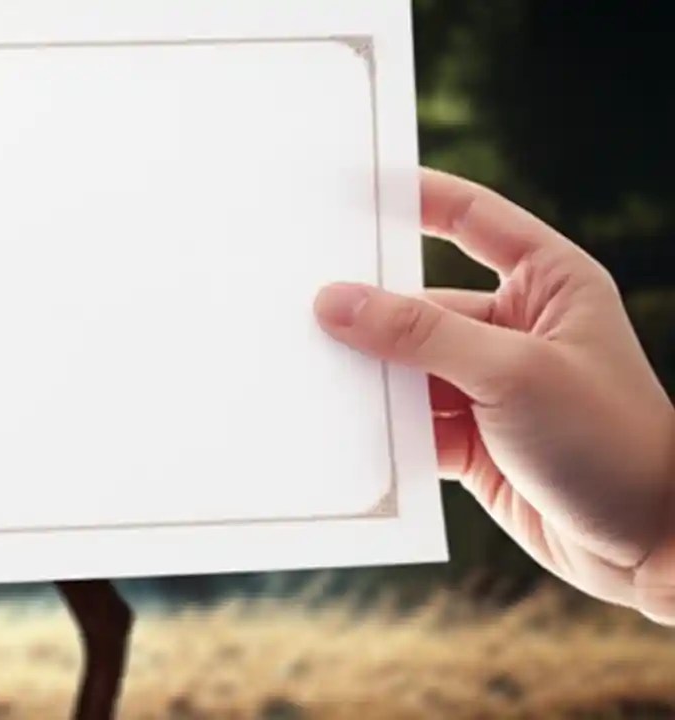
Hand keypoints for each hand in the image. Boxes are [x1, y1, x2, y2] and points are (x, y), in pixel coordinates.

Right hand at [314, 169, 674, 620]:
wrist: (650, 543)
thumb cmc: (610, 440)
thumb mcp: (512, 372)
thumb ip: (419, 334)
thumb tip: (334, 301)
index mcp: (548, 283)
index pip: (471, 218)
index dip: (413, 198)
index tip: (348, 191)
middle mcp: (516, 328)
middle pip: (421, 302)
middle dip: (368, 309)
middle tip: (299, 303)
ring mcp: (491, 387)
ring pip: (408, 368)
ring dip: (369, 376)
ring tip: (307, 371)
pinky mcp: (472, 441)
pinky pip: (410, 423)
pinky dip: (380, 429)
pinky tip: (338, 427)